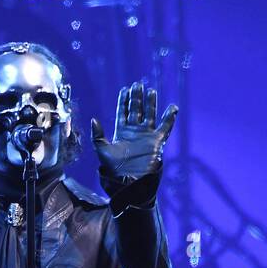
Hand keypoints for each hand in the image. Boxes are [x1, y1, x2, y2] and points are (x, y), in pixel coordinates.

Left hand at [90, 82, 177, 211]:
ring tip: (151, 91)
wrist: (129, 183)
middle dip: (137, 97)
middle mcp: (134, 132)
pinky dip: (169, 118)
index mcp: (121, 132)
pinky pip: (165, 127)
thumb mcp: (102, 152)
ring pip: (149, 114)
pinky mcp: (157, 142)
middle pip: (136, 110)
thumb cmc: (114, 171)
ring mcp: (146, 136)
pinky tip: (173, 107)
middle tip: (138, 84)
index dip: (124, 100)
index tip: (125, 89)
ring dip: (150, 103)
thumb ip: (97, 136)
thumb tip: (94, 119)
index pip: (123, 112)